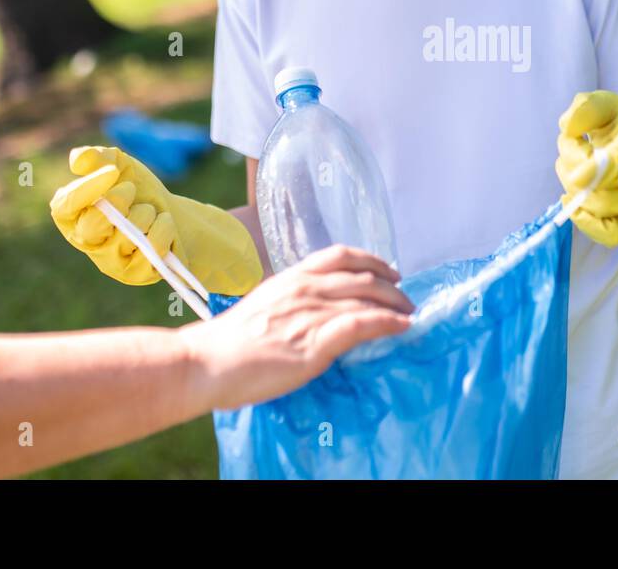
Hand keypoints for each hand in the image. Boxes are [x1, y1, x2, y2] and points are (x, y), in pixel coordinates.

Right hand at [49, 145, 264, 295]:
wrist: (176, 216)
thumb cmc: (140, 192)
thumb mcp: (120, 166)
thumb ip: (98, 158)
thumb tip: (77, 160)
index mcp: (73, 215)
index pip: (65, 206)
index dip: (87, 188)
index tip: (112, 171)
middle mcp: (87, 242)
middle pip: (93, 226)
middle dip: (119, 201)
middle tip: (132, 189)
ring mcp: (111, 262)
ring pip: (128, 235)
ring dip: (147, 213)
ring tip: (150, 211)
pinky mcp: (137, 274)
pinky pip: (153, 249)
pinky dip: (164, 229)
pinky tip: (164, 225)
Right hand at [179, 244, 414, 408]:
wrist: (208, 362)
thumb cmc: (229, 342)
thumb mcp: (265, 306)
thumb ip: (293, 303)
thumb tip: (314, 312)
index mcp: (292, 277)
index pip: (340, 256)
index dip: (371, 259)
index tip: (388, 270)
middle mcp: (306, 288)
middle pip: (362, 276)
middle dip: (391, 286)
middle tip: (405, 298)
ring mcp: (312, 313)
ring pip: (367, 297)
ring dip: (396, 305)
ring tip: (409, 314)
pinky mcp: (317, 342)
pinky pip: (363, 324)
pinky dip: (388, 323)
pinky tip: (402, 327)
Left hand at [555, 90, 617, 246]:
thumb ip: (589, 108)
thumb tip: (567, 127)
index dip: (596, 170)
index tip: (576, 174)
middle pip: (597, 183)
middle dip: (571, 166)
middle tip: (570, 149)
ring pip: (597, 205)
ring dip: (574, 188)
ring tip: (575, 170)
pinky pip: (607, 234)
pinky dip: (585, 223)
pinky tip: (572, 206)